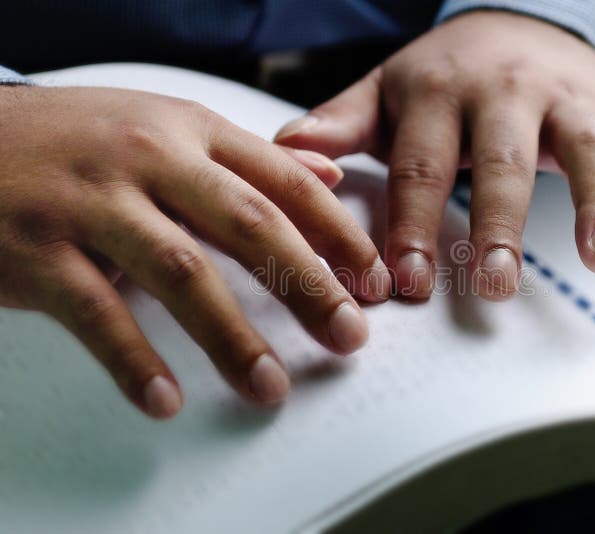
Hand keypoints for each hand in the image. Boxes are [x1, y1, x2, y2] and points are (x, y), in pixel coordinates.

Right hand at [0, 86, 390, 418]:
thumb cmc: (78, 140)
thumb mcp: (166, 128)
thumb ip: (248, 160)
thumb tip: (331, 181)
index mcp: (190, 130)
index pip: (285, 181)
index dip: (338, 234)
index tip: (374, 280)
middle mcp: (148, 159)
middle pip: (250, 225)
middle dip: (308, 287)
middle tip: (349, 337)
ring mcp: (91, 203)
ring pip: (182, 273)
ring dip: (233, 339)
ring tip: (271, 388)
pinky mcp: (37, 250)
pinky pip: (98, 314)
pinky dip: (135, 363)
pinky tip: (165, 400)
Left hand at [275, 10, 594, 299]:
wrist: (526, 17)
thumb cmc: (448, 75)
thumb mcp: (390, 90)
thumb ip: (341, 122)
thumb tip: (288, 152)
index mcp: (439, 92)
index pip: (421, 163)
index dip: (412, 223)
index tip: (404, 283)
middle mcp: (506, 92)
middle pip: (503, 159)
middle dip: (499, 223)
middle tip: (492, 284)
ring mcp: (567, 103)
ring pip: (586, 152)